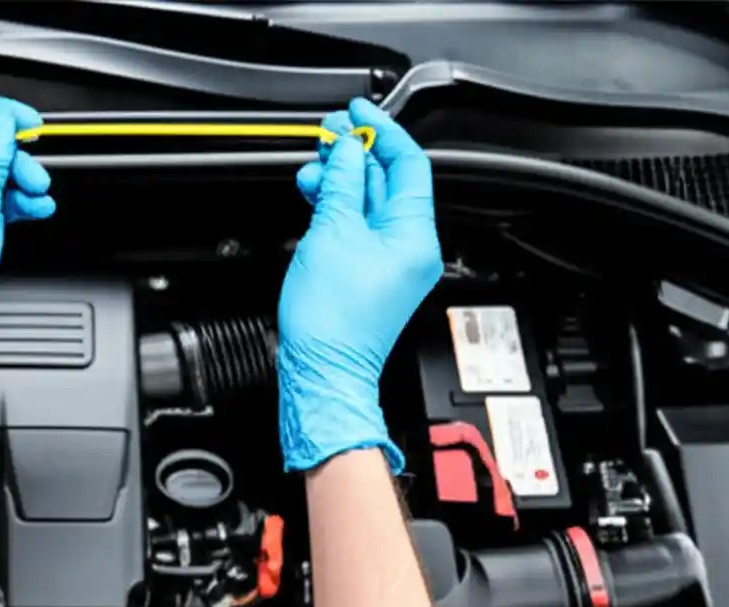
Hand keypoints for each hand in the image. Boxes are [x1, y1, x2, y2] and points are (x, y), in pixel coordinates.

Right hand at [278, 97, 441, 472]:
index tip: (358, 112)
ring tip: (313, 167)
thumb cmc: (332, 320)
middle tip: (328, 134)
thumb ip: (343, 182)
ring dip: (341, 180)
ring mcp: (390, 262)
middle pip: (388, 181)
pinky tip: (316, 197)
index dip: (382, 131)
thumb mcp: (332, 232)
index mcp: (415, 234)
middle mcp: (410, 247)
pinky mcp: (368, 274)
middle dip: (356, 153)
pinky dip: (338, 207)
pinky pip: (358, 227)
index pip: (408, 164)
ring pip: (369, 203)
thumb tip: (349, 149)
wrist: (321, 370)